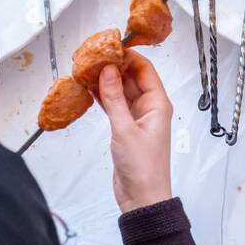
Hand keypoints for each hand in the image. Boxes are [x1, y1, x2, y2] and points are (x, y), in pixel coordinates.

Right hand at [96, 52, 172, 212]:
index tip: (110, 46)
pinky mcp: (126, 128)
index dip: (128, 56)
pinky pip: (115, 105)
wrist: (142, 198)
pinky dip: (103, 96)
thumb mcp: (125, 129)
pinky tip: (90, 88)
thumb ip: (114, 98)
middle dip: (114, 66)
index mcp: (158, 104)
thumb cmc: (143, 168)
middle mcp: (150, 108)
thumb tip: (108, 71)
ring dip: (106, 81)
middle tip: (93, 56)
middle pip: (132, 77)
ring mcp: (138, 118)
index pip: (144, 69)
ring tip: (87, 69)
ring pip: (121, 91)